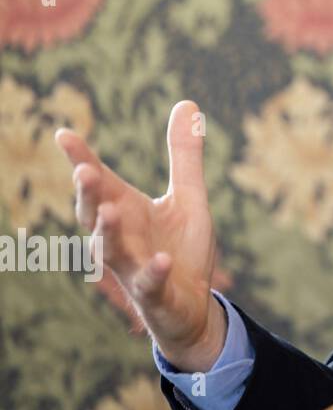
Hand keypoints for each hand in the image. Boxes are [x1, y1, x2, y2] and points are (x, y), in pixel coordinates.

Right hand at [54, 100, 224, 370]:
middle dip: (89, 194)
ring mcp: (134, 268)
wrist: (193, 307)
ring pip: (112, 251)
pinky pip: (150, 284)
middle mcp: (121, 238)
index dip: (82, 159)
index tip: (63, 134)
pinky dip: (153, 272)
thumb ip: (184, 155)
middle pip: (96, 214)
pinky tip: (161, 261)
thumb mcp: (188, 196)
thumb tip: (187, 102)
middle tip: (84, 171)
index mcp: (126, 210)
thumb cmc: (181, 249)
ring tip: (110, 211)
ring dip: (109, 232)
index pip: (100, 182)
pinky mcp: (155, 294)